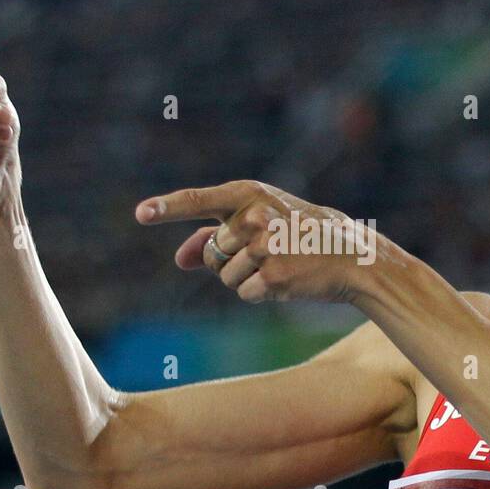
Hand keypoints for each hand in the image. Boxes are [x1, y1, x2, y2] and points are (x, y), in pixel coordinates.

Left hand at [135, 180, 380, 303]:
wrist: (348, 253)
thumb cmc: (297, 235)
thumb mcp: (258, 225)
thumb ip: (213, 237)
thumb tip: (179, 259)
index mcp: (248, 194)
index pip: (199, 201)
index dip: (167, 208)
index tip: (140, 214)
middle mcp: (254, 216)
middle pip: (212, 253)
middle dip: (230, 260)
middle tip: (269, 251)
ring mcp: (265, 245)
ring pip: (225, 277)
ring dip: (246, 279)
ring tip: (281, 264)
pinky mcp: (274, 274)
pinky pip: (244, 293)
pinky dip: (260, 294)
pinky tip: (287, 280)